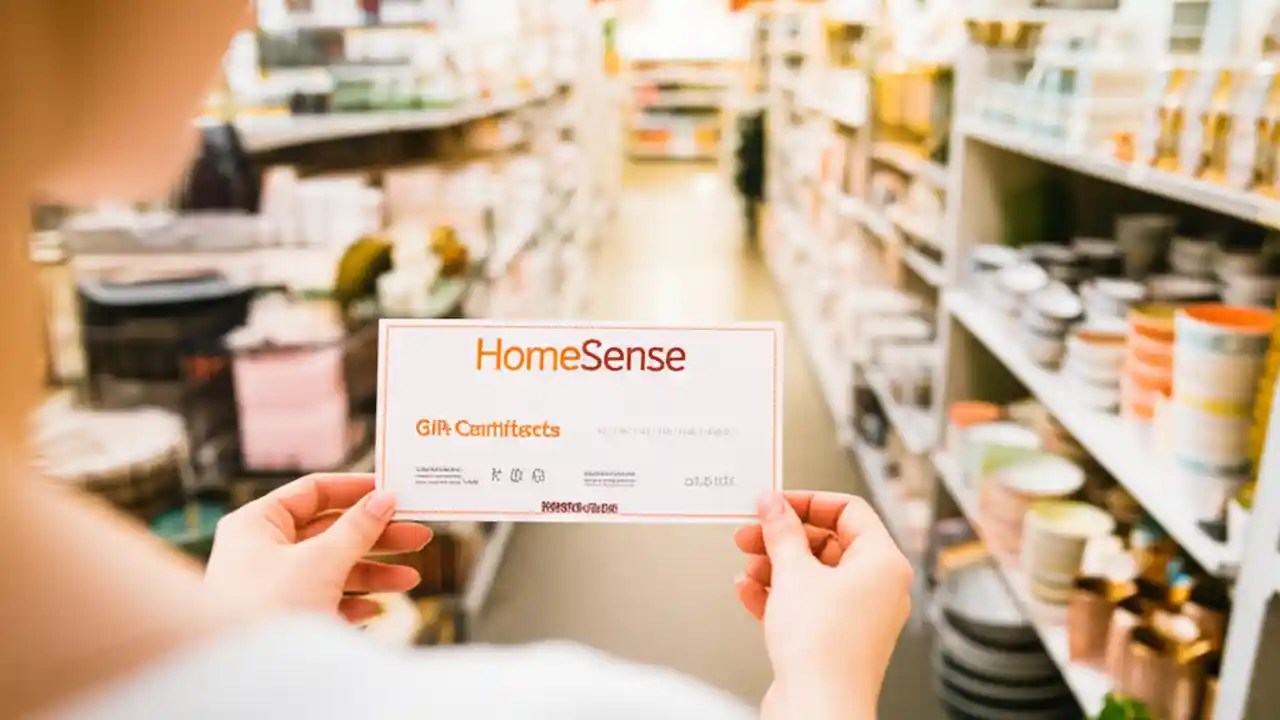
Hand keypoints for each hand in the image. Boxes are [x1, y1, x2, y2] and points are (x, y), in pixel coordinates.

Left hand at [205, 473, 431, 621]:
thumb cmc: (270, 606)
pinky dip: (353, 602)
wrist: (244, 676)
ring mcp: (273, 586)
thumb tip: (385, 499)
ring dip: (374, 573)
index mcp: (257, 524)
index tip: (393, 491)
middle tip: (419, 536)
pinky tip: (376, 609)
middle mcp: (262, 551)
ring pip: (332, 569)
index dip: (355, 489)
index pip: (312, 492)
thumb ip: (358, 528)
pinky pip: (324, 601)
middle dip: (377, 537)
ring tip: (411, 579)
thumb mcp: (321, 560)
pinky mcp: (284, 618)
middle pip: (330, 531)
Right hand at [733, 492, 912, 719]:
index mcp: (884, 562)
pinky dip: (778, 594)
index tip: (776, 503)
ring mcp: (858, 616)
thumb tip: (773, 504)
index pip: (849, 510)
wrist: (818, 709)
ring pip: (814, 575)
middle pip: (828, 543)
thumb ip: (780, 530)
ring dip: (775, 565)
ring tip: (747, 565)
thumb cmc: (824, 648)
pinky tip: (749, 591)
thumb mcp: (793, 572)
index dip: (808, 502)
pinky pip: (806, 604)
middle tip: (752, 532)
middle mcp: (878, 588)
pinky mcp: (835, 639)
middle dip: (784, 537)